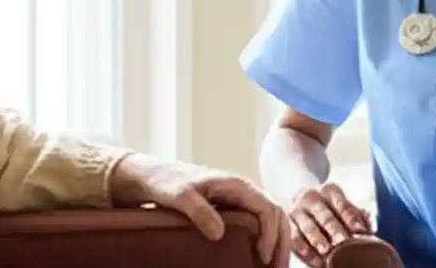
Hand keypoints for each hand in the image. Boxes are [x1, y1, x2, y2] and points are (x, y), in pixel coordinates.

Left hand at [109, 153, 291, 266]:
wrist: (154, 176)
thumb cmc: (166, 183)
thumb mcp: (179, 196)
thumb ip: (199, 211)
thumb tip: (218, 233)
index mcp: (236, 185)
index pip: (267, 208)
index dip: (271, 234)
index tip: (264, 258)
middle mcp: (243, 191)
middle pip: (275, 214)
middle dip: (281, 242)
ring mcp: (240, 199)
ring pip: (271, 218)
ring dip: (278, 242)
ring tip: (274, 267)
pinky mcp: (234, 208)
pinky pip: (259, 222)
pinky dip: (267, 238)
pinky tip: (262, 257)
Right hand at [288, 182, 371, 266]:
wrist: (303, 203)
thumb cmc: (331, 210)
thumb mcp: (343, 207)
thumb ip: (356, 216)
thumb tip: (369, 227)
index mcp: (330, 191)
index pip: (343, 205)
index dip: (352, 219)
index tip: (360, 232)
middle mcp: (311, 197)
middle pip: (325, 216)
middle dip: (335, 231)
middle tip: (343, 243)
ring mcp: (297, 210)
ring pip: (308, 226)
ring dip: (319, 241)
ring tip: (328, 253)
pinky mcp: (287, 224)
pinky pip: (295, 237)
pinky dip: (305, 249)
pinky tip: (315, 259)